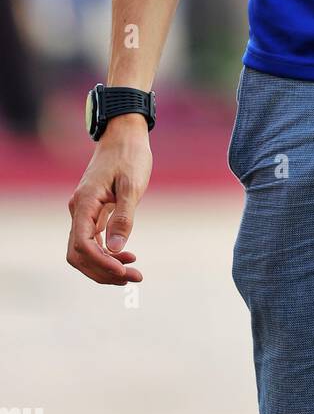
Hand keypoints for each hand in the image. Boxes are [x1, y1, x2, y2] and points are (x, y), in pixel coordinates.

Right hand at [66, 115, 151, 284]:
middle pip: (79, 254)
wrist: (125, 135)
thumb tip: (116, 250)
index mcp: (85, 203)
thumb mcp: (132, 185)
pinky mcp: (93, 212)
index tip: (124, 271)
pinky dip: (107, 253)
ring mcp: (84, 212)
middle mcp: (79, 210)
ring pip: (85, 251)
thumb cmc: (130, 155)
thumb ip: (123, 217)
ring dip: (105, 266)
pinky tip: (126, 256)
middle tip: (134, 278)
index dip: (101, 263)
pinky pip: (93, 241)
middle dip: (103, 271)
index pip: (82, 245)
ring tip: (133, 273)